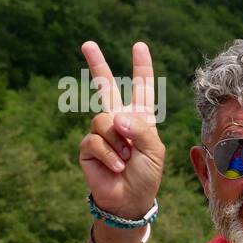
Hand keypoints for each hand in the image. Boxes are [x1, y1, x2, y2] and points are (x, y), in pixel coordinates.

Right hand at [77, 41, 165, 220]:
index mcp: (140, 119)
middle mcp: (119, 121)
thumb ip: (139, 129)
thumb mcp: (154, 150)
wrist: (130, 199)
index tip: (139, 46)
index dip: (141, 68)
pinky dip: (109, 154)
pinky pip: (95, 140)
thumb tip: (115, 117)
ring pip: (104, 121)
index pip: (142, 89)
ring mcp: (102, 132)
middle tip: (87, 43)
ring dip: (118, 142)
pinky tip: (116, 166)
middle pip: (106, 87)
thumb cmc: (146, 175)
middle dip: (97, 65)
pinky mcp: (88, 146)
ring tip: (126, 159)